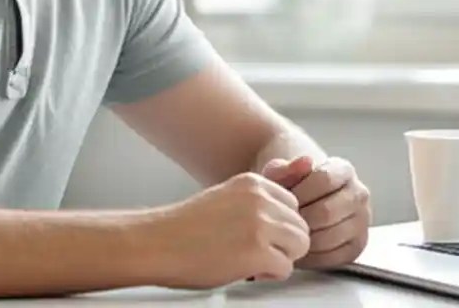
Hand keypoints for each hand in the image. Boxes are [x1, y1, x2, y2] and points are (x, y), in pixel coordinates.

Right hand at [147, 172, 310, 288]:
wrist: (157, 243)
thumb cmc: (188, 227)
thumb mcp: (228, 199)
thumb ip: (258, 201)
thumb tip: (294, 209)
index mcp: (254, 183)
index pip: (293, 205)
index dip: (278, 226)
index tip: (255, 235)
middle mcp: (260, 199)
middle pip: (301, 226)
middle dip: (283, 245)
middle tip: (255, 252)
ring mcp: (260, 224)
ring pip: (300, 246)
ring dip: (280, 258)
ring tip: (252, 261)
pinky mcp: (257, 251)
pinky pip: (287, 268)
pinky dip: (271, 274)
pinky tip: (248, 270)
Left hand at [262, 156, 370, 268]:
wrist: (302, 200)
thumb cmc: (291, 185)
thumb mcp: (281, 171)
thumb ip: (286, 167)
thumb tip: (305, 162)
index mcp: (344, 170)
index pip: (324, 180)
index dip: (299, 192)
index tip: (283, 200)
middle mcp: (359, 194)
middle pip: (327, 212)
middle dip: (300, 220)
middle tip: (282, 223)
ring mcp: (362, 221)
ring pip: (331, 236)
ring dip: (305, 240)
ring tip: (289, 236)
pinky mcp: (358, 245)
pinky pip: (335, 257)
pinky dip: (313, 257)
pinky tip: (299, 249)